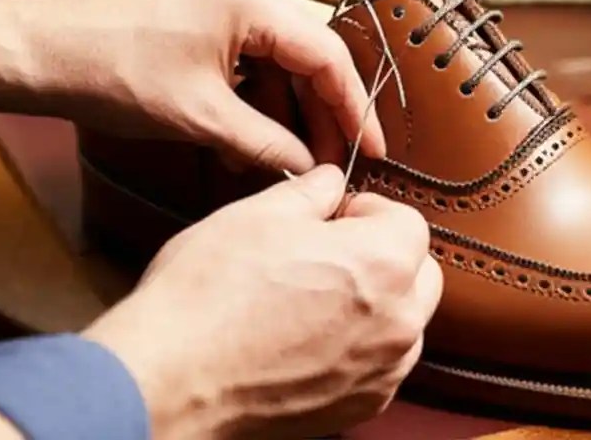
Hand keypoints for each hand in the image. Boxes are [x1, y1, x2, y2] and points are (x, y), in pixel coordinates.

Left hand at [24, 0, 383, 172]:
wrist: (34, 52)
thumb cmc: (109, 75)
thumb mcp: (199, 118)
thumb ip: (267, 143)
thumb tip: (312, 169)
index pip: (326, 54)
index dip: (354, 107)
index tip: (370, 150)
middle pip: (306, 50)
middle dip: (319, 109)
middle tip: (332, 160)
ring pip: (275, 52)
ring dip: (282, 104)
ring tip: (281, 156)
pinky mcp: (196, 2)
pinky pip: (244, 47)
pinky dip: (251, 90)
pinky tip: (244, 133)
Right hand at [83, 165, 442, 439]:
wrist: (171, 381)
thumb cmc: (208, 294)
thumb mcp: (258, 213)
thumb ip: (313, 192)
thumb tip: (331, 183)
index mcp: (383, 262)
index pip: (408, 221)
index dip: (366, 212)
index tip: (331, 218)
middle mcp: (399, 321)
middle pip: (419, 272)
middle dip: (384, 256)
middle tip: (326, 255)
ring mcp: (384, 371)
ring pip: (405, 322)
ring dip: (377, 303)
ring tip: (314, 300)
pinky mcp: (362, 407)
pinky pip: (381, 365)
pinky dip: (360, 348)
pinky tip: (308, 340)